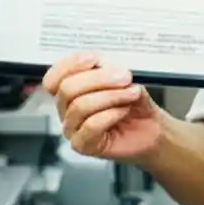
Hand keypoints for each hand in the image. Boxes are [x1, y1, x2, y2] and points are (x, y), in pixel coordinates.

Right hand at [42, 52, 164, 161]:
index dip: (70, 65)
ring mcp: (72, 129)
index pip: (52, 79)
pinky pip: (91, 125)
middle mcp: (66, 110)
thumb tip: (104, 66)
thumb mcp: (124, 80)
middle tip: (125, 77)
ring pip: (80, 106)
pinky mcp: (82, 145)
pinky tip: (124, 110)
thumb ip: (110, 70)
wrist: (151, 129)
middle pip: (67, 89)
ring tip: (131, 93)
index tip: (95, 59)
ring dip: (111, 96)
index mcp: (70, 91)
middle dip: (99, 78)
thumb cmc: (135, 104)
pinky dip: (111, 114)